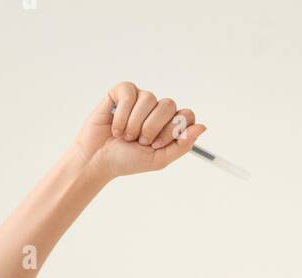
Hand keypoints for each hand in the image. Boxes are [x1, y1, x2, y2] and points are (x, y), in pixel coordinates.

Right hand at [71, 82, 206, 181]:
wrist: (99, 160)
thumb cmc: (127, 160)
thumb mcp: (159, 159)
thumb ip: (182, 145)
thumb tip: (202, 127)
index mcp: (168, 124)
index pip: (186, 115)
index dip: (173, 129)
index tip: (157, 144)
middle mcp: (157, 109)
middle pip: (169, 105)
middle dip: (153, 128)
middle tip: (140, 141)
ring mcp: (140, 98)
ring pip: (149, 99)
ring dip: (135, 124)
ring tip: (125, 136)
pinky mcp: (122, 92)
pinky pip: (130, 94)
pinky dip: (122, 115)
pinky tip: (115, 127)